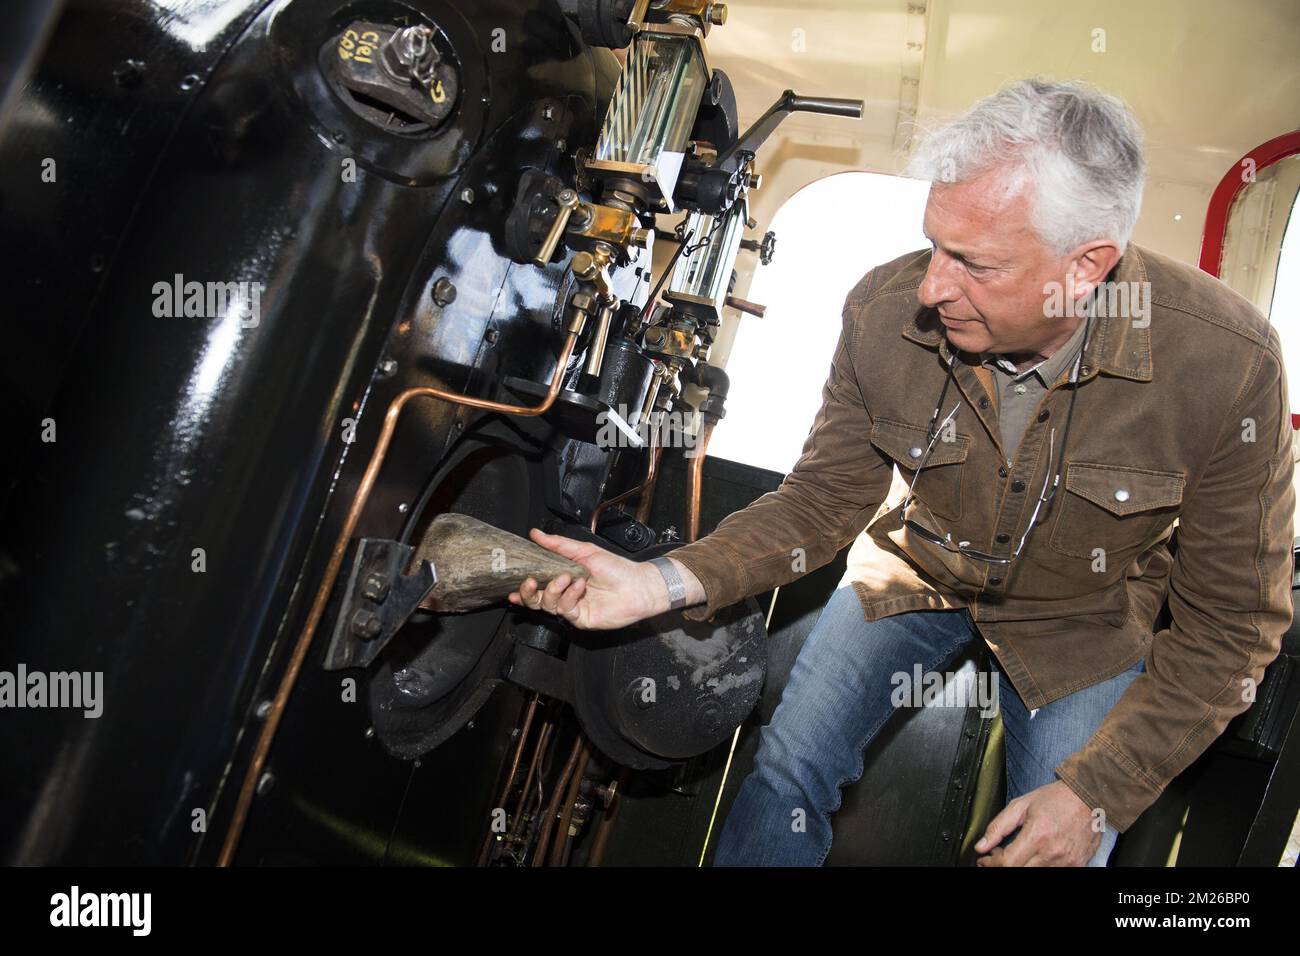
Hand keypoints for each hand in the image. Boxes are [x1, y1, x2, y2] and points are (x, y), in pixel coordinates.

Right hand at [508, 528, 669, 629]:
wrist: (637, 584)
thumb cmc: (615, 568)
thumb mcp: (584, 551)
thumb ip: (558, 544)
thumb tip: (535, 533)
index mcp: (563, 579)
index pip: (537, 586)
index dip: (523, 588)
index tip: (512, 584)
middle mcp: (565, 595)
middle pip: (536, 600)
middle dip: (528, 592)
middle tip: (531, 581)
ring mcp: (572, 608)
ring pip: (548, 605)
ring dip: (554, 589)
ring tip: (566, 577)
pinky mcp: (581, 619)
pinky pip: (565, 610)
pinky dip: (570, 596)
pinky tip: (580, 586)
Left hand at [974, 781, 1101, 866]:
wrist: (1089, 797)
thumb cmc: (1056, 798)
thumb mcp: (1021, 805)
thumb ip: (998, 827)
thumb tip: (981, 846)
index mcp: (1037, 836)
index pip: (1007, 863)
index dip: (991, 863)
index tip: (985, 858)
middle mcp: (1052, 852)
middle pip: (1019, 872)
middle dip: (1002, 865)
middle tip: (997, 856)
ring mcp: (1066, 862)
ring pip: (1035, 873)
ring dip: (1021, 865)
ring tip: (1017, 853)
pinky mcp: (1077, 865)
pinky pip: (1053, 872)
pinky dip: (1039, 866)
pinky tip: (1035, 855)